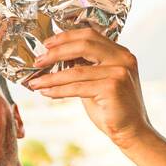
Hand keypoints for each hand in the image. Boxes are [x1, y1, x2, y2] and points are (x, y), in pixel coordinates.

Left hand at [25, 28, 154, 150]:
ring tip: (35, 82)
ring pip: (76, 71)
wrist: (130, 131)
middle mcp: (123, 59)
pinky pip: (77, 87)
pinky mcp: (112, 88)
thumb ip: (84, 65)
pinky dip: (58, 90)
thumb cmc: (111, 106)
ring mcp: (119, 72)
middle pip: (83, 45)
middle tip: (38, 61)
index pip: (90, 34)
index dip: (66, 37)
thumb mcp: (98, 80)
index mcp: (120, 52)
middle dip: (56, 52)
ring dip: (51, 77)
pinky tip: (46, 92)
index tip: (47, 44)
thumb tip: (54, 56)